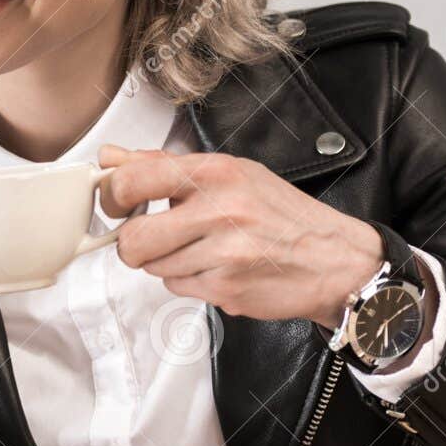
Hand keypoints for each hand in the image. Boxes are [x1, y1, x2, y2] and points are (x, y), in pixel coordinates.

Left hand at [96, 145, 384, 326]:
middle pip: (132, 239)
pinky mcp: (226, 288)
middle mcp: (220, 209)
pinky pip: (177, 287)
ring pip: (152, 267)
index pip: (132, 179)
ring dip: (166, 262)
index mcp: (216, 172)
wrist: (335, 259)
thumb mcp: (229, 173)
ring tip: (201, 250)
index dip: (111, 196)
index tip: (117, 204)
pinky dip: (189, 281)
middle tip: (151, 238)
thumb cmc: (278, 213)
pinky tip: (217, 268)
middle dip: (133, 244)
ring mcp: (224, 252)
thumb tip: (109, 158)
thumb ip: (163, 166)